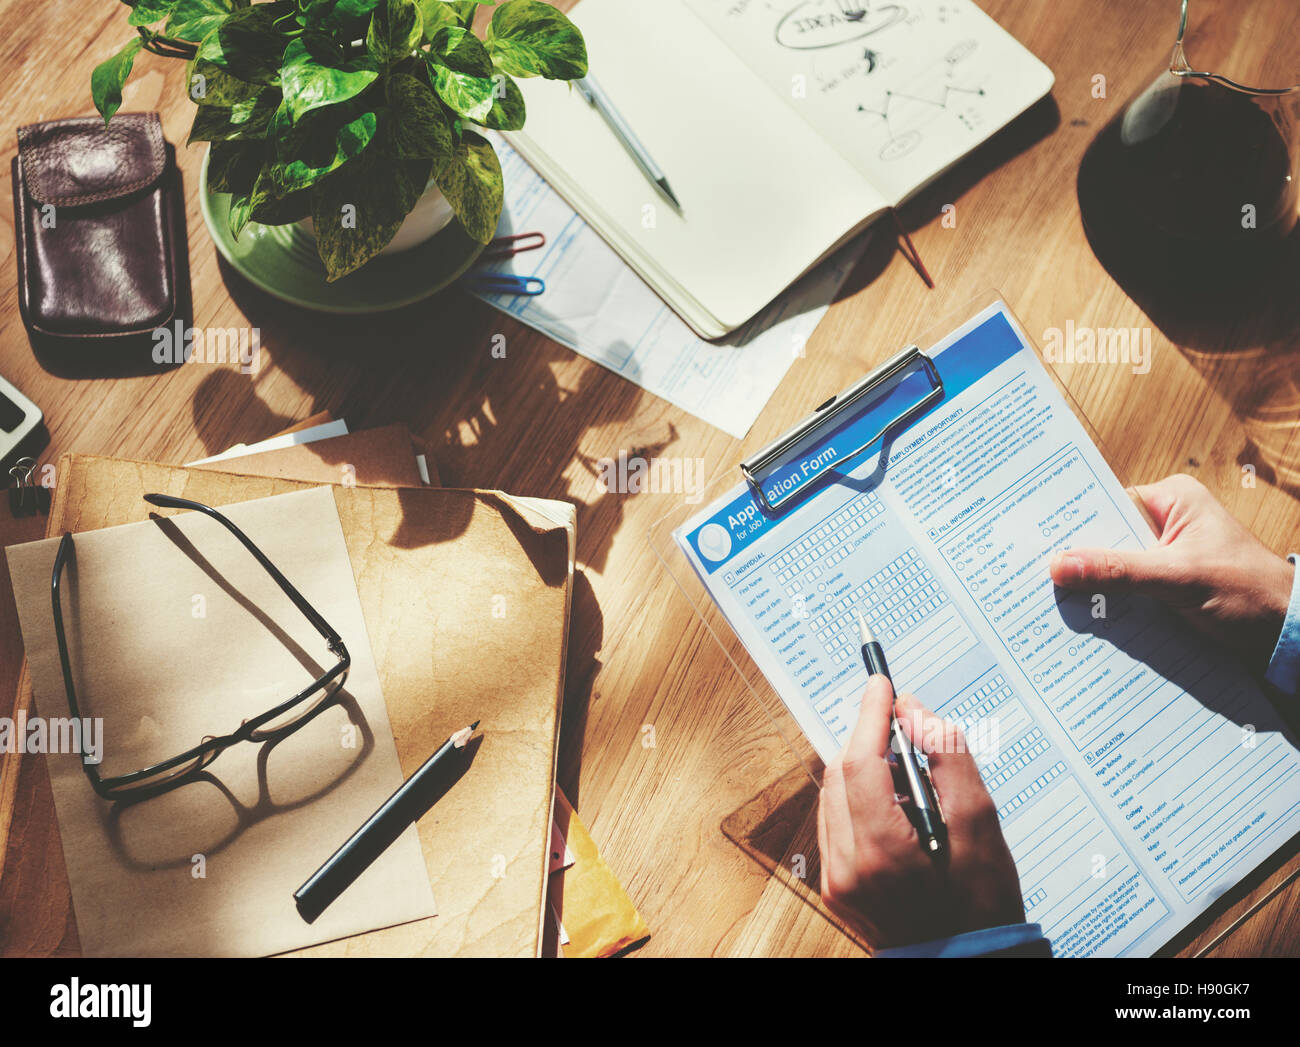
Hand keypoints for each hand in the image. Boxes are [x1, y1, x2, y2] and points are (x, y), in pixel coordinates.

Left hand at [817, 676, 1024, 948]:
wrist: (968, 963)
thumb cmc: (982, 903)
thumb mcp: (980, 824)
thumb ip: (947, 758)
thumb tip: (914, 712)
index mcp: (880, 853)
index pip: (860, 763)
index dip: (871, 717)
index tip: (882, 685)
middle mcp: (846, 867)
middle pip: (840, 776)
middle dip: (866, 740)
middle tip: (900, 722)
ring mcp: (836, 880)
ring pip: (833, 797)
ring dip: (861, 769)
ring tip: (904, 767)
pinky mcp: (836, 887)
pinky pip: (835, 824)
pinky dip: (856, 800)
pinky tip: (890, 800)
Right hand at [1048, 474, 1294, 672]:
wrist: (1290, 635)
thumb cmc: (1250, 594)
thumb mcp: (1179, 579)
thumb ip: (1119, 571)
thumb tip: (1059, 565)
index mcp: (1172, 500)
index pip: (1105, 505)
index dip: (1071, 526)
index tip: (1035, 544)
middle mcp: (1167, 521)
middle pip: (1106, 537)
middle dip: (1079, 561)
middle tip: (1035, 578)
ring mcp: (1167, 555)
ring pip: (1114, 567)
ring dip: (1094, 587)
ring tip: (1053, 601)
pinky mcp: (1168, 585)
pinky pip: (1127, 589)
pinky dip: (1112, 604)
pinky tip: (1087, 618)